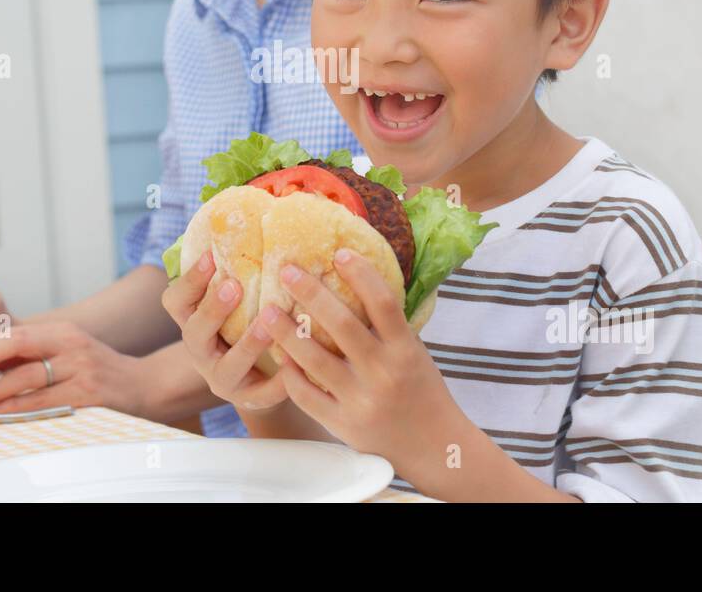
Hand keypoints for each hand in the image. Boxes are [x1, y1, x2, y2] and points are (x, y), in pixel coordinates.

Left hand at [0, 321, 149, 414]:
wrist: (146, 385)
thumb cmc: (101, 372)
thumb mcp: (71, 352)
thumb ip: (36, 355)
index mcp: (64, 331)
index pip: (15, 333)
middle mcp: (72, 344)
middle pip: (18, 346)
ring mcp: (82, 368)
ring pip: (28, 377)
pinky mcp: (89, 393)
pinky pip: (45, 401)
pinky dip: (19, 406)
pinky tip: (2, 411)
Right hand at [160, 250, 287, 411]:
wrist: (259, 380)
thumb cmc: (246, 324)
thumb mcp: (236, 300)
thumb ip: (239, 270)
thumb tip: (264, 209)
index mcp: (194, 322)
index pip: (175, 301)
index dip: (190, 280)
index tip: (211, 256)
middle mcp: (201, 351)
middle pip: (195, 333)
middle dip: (213, 308)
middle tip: (234, 285)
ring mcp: (222, 379)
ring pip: (227, 367)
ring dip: (247, 344)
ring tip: (268, 323)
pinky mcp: (249, 400)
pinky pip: (262, 394)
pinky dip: (279, 381)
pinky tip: (296, 363)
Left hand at [263, 248, 462, 470]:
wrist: (434, 448)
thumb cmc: (422, 392)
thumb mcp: (415, 353)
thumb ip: (389, 326)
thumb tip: (360, 280)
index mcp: (405, 350)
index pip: (383, 303)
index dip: (361, 274)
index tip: (339, 253)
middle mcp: (383, 372)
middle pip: (341, 324)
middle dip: (311, 293)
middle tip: (286, 270)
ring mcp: (361, 400)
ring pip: (314, 360)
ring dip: (286, 332)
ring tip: (267, 310)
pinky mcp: (343, 424)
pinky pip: (307, 395)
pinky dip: (290, 373)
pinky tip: (278, 354)